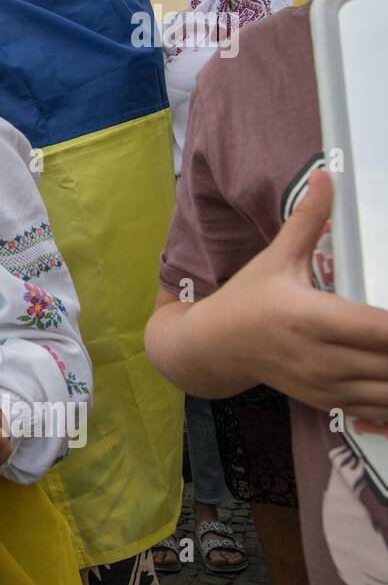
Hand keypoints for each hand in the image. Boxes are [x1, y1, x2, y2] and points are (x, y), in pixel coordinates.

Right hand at [176, 170, 387, 418]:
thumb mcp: (274, 258)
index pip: (380, 329)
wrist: (213, 348)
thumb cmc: (247, 299)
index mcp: (310, 317)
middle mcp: (320, 357)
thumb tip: (325, 174)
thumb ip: (307, 220)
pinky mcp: (329, 401)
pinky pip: (379, 410)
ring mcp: (326, 385)